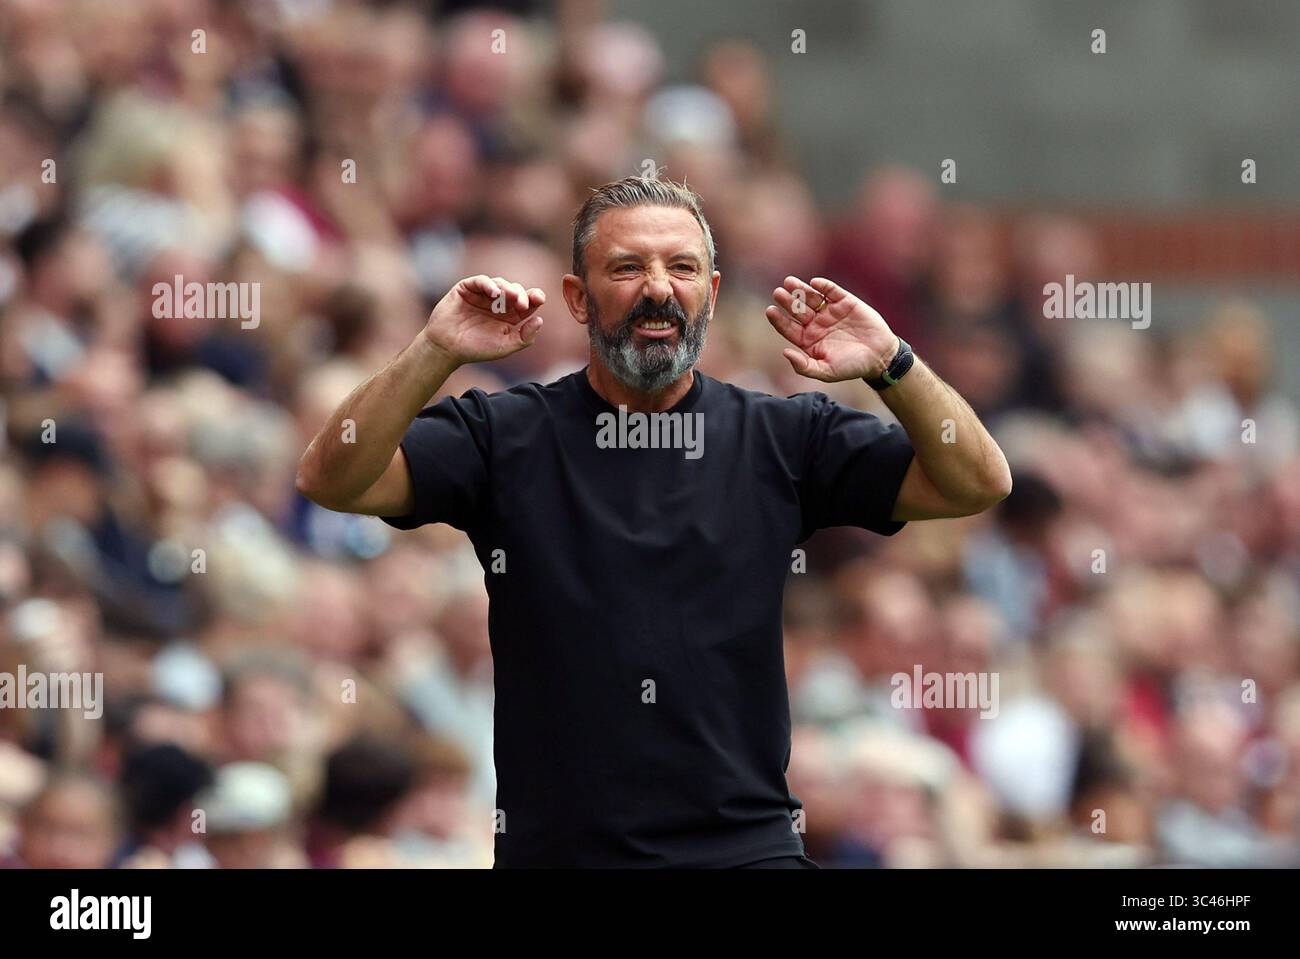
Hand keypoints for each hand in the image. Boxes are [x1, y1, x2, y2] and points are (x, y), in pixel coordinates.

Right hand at [421, 275, 545, 365]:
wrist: (446, 348)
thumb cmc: (475, 349)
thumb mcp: (504, 346)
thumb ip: (524, 337)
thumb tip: (540, 320)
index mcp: (510, 316)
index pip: (527, 302)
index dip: (534, 298)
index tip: (539, 299)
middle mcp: (497, 303)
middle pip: (515, 291)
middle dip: (521, 294)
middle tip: (523, 303)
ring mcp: (482, 295)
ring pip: (500, 284)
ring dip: (507, 288)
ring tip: (511, 297)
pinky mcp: (467, 289)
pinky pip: (480, 281)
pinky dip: (488, 284)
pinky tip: (494, 292)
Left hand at [765, 276, 899, 381]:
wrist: (880, 357)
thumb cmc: (851, 367)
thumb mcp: (826, 372)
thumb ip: (804, 366)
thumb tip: (784, 353)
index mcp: (807, 340)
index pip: (788, 327)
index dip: (779, 319)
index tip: (770, 310)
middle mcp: (815, 323)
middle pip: (797, 310)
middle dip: (787, 301)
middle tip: (778, 293)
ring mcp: (829, 311)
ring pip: (811, 297)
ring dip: (800, 289)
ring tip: (789, 282)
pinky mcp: (845, 302)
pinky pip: (831, 291)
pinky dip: (823, 286)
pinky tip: (815, 283)